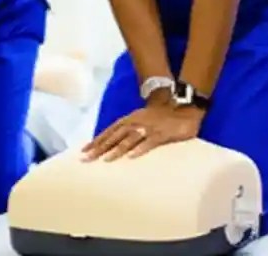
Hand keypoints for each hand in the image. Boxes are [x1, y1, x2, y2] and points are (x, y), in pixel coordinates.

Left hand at [82, 104, 202, 161]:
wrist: (184, 107)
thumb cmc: (162, 117)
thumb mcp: (142, 120)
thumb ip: (130, 130)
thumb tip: (114, 145)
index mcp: (131, 119)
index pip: (110, 131)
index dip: (97, 141)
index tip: (83, 151)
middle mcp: (137, 122)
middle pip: (115, 135)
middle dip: (100, 147)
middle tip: (87, 158)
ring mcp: (149, 127)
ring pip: (130, 138)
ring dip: (117, 148)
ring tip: (106, 159)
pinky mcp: (162, 133)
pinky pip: (150, 141)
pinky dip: (140, 148)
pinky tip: (132, 156)